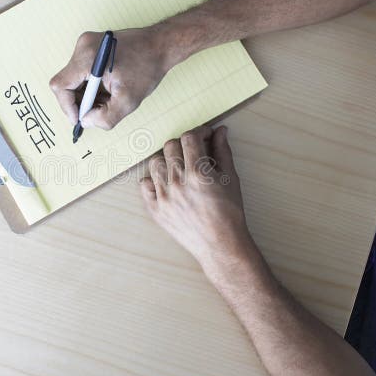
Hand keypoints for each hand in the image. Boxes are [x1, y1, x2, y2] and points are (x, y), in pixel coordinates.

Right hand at [49, 28, 170, 129]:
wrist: (161, 46)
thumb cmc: (148, 67)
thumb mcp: (128, 101)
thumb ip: (105, 118)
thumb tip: (86, 121)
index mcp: (87, 57)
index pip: (60, 86)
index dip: (67, 107)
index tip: (79, 119)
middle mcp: (83, 46)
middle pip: (66, 83)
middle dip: (80, 102)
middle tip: (98, 111)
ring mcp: (86, 44)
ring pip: (74, 79)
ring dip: (87, 94)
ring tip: (108, 98)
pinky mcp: (91, 46)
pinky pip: (82, 72)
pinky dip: (92, 86)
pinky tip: (109, 88)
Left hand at [140, 126, 254, 277]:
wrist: (220, 244)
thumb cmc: (229, 213)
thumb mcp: (230, 178)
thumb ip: (222, 152)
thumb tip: (220, 131)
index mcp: (197, 173)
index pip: (189, 138)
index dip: (199, 132)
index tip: (204, 136)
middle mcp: (177, 182)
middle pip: (170, 146)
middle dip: (184, 144)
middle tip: (194, 151)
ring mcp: (163, 196)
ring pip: (156, 162)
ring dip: (168, 160)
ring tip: (180, 167)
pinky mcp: (155, 209)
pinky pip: (145, 184)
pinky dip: (154, 180)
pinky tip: (167, 183)